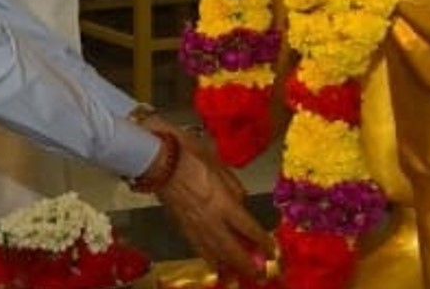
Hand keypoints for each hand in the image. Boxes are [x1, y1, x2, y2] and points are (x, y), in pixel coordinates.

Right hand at [152, 138, 268, 280]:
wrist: (157, 158)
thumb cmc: (189, 153)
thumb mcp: (219, 163)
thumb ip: (233, 187)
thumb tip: (241, 205)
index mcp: (223, 202)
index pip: (248, 228)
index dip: (262, 242)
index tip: (273, 251)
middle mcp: (211, 220)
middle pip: (232, 250)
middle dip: (247, 265)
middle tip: (260, 276)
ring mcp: (195, 226)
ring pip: (214, 255)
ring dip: (228, 268)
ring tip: (238, 278)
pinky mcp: (181, 227)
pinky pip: (198, 249)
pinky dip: (208, 260)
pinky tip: (214, 266)